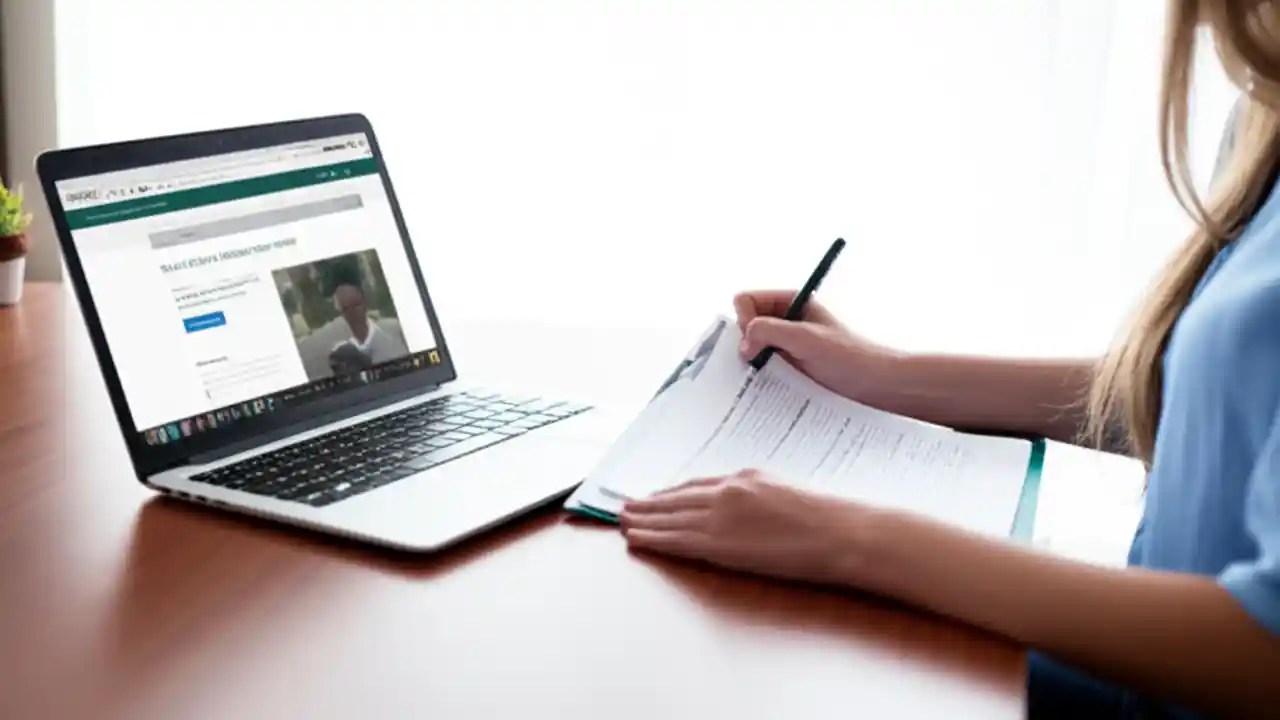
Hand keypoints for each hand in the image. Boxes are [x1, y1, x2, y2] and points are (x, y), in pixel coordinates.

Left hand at [620, 469, 866, 585]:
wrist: (837, 532)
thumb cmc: (825, 516)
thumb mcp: (785, 490)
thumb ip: (757, 495)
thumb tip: (744, 506)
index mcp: (744, 476)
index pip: (698, 484)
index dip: (673, 492)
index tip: (657, 495)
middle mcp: (726, 491)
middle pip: (677, 497)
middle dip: (650, 503)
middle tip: (627, 505)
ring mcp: (720, 516)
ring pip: (669, 517)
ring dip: (642, 519)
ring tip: (622, 520)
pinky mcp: (718, 543)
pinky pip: (675, 540)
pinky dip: (651, 538)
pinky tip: (635, 538)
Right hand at [734, 289, 902, 404]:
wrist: (876, 385)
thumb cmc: (850, 357)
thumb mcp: (807, 338)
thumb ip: (769, 331)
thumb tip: (742, 344)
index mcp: (790, 302)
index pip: (746, 300)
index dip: (745, 319)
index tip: (758, 339)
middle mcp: (785, 320)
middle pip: (744, 323)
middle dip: (746, 341)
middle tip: (762, 359)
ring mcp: (786, 343)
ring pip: (751, 346)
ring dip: (754, 361)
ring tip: (769, 374)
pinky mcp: (789, 365)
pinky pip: (762, 366)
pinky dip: (761, 375)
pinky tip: (773, 385)